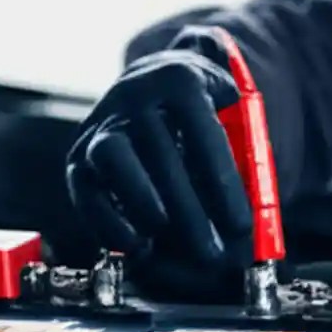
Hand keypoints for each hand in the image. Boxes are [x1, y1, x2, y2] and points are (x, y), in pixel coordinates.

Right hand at [66, 27, 255, 301]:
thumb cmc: (205, 113)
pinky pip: (86, 189)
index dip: (223, 184)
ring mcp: (102, 124)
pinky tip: (137, 247)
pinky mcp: (78, 156)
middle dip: (189, 211)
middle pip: (161, 152)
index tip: (241, 226)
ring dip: (141, 203)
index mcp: (182, 78)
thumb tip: (252, 223)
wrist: (152, 85)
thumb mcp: (234, 111)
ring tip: (167, 243)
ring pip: (113, 158)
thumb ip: (247, 148)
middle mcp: (136, 94)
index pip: (204, 132)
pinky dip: (108, 222)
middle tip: (212, 253)